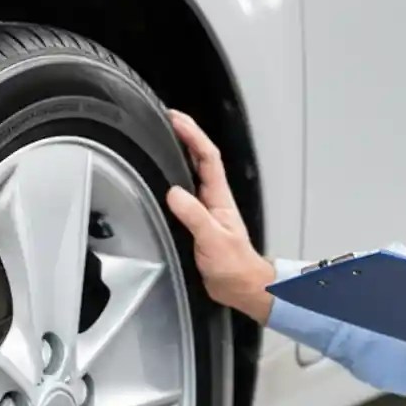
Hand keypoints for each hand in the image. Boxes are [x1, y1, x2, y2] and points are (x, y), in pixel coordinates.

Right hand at [165, 109, 275, 322]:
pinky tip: (164, 176)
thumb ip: (195, 216)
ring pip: (193, 172)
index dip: (193, 135)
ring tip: (165, 136)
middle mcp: (213, 199)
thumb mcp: (213, 240)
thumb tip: (175, 193)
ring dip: (181, 152)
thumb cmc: (235, 266)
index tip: (176, 119)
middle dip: (186, 135)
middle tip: (167, 118)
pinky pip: (185, 192)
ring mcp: (206, 208)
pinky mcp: (198, 221)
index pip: (207, 157)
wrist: (241, 286)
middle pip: (200, 157)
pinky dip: (175, 177)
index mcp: (219, 197)